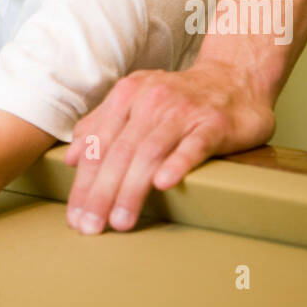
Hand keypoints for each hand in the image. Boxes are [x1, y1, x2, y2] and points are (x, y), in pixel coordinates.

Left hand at [63, 60, 275, 234]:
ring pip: (150, 152)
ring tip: (120, 221)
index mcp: (127, 94)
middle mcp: (151, 100)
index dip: (83, 182)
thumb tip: (72, 159)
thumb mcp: (135, 101)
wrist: (234, 79)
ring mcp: (182, 111)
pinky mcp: (213, 123)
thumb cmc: (180, 98)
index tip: (74, 216)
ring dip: (132, 189)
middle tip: (90, 227)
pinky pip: (193, 145)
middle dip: (101, 193)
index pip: (99, 144)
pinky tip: (164, 185)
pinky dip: (177, 164)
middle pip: (119, 151)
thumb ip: (102, 126)